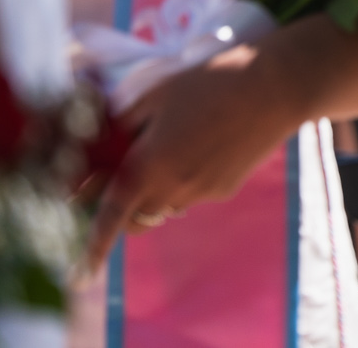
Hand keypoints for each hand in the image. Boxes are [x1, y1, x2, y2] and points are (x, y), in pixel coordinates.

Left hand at [86, 44, 299, 267]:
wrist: (276, 86)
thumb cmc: (212, 81)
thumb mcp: (157, 93)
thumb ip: (123, 124)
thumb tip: (104, 146)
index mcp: (148, 166)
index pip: (111, 218)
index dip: (93, 248)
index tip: (81, 276)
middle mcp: (173, 188)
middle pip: (137, 219)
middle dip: (125, 209)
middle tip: (128, 177)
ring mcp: (203, 192)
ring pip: (166, 207)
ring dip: (158, 192)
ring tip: (174, 149)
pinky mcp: (227, 188)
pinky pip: (195, 194)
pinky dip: (188, 180)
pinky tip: (206, 144)